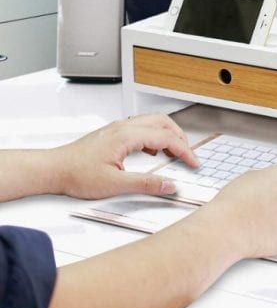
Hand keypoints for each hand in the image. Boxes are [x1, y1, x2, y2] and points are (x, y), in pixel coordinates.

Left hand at [51, 114, 198, 198]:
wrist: (53, 169)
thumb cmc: (76, 174)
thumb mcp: (114, 184)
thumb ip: (145, 184)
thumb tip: (169, 185)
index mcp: (128, 136)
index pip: (167, 137)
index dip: (184, 150)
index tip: (193, 162)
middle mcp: (124, 127)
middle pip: (164, 122)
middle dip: (180, 137)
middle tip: (188, 154)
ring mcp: (118, 128)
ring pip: (153, 122)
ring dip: (168, 134)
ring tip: (175, 151)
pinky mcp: (113, 133)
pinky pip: (142, 127)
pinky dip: (155, 135)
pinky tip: (152, 151)